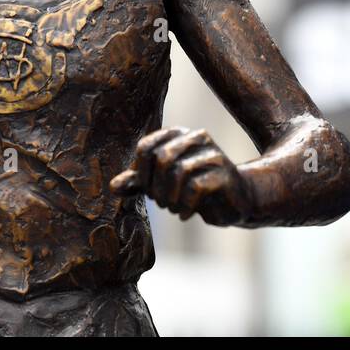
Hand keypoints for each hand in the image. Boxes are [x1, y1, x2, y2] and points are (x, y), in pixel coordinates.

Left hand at [111, 127, 254, 225]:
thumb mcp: (164, 184)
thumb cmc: (195, 188)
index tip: (147, 190)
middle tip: (161, 203)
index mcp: (178, 135)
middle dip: (156, 187)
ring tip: (173, 208)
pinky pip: (196, 188)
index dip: (141, 174)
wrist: (236, 199)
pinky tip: (185, 214)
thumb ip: (140, 183)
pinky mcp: (224, 173)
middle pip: (162, 159)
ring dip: (170, 198)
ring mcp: (213, 154)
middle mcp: (196, 138)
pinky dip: (185, 206)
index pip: (146, 148)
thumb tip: (113, 186)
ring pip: (179, 172)